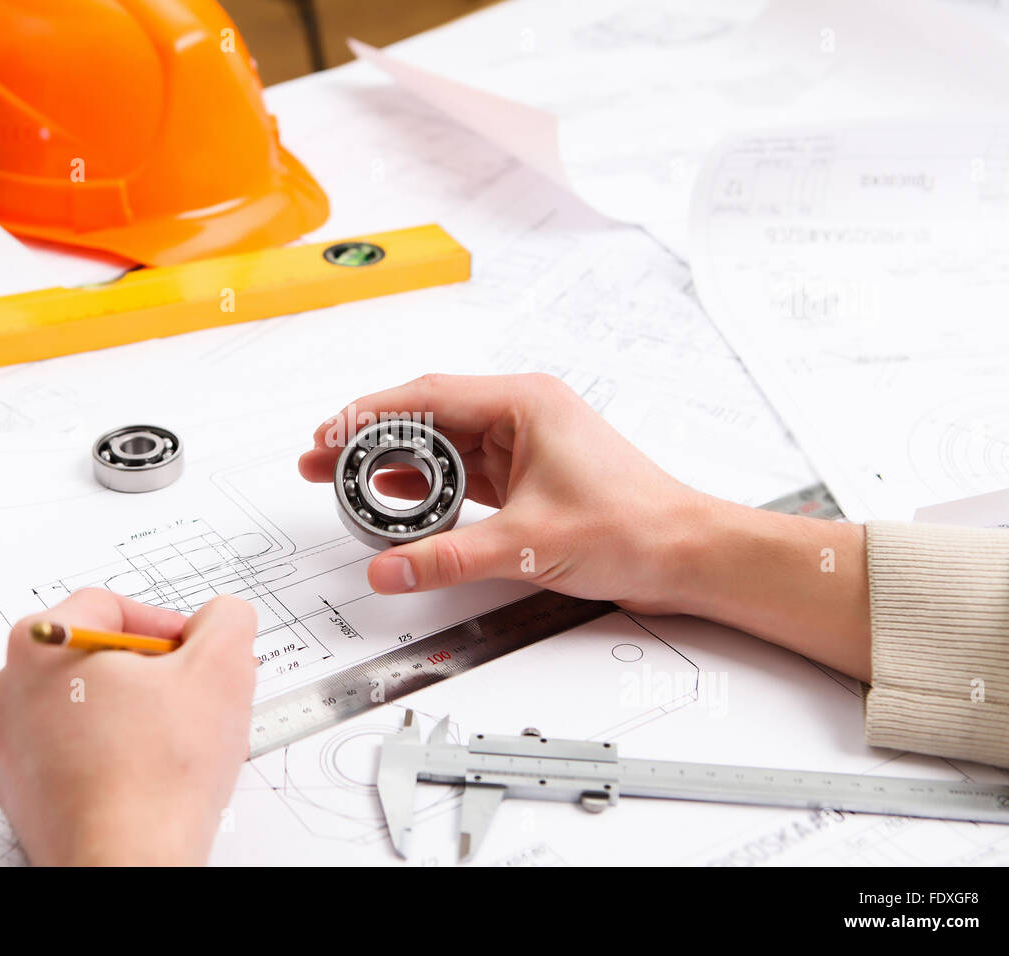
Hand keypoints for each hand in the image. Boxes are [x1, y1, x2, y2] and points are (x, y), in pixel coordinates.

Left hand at [0, 589, 256, 864]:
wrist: (127, 865)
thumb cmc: (158, 776)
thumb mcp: (223, 667)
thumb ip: (226, 620)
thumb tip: (221, 620)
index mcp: (39, 646)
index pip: (109, 608)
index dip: (165, 626)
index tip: (192, 654)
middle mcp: (5, 693)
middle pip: (89, 658)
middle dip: (145, 672)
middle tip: (187, 697)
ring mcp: (6, 749)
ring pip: (77, 708)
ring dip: (126, 715)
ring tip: (170, 742)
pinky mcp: (20, 796)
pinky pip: (67, 755)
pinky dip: (106, 757)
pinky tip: (146, 775)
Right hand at [300, 373, 869, 678]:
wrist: (686, 553)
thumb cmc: (634, 526)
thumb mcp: (529, 545)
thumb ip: (448, 557)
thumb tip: (388, 567)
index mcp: (523, 402)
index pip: (426, 397)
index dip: (368, 416)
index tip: (329, 435)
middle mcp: (520, 414)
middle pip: (426, 419)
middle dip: (369, 441)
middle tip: (322, 462)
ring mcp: (522, 446)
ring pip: (440, 448)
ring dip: (393, 465)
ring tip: (345, 483)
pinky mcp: (525, 478)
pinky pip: (460, 476)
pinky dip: (425, 489)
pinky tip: (396, 502)